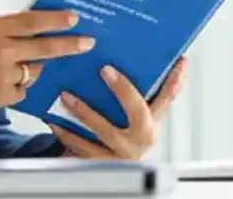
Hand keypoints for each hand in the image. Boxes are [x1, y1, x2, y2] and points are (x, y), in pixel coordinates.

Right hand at [0, 10, 94, 127]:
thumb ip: (1, 32)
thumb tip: (33, 32)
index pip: (32, 21)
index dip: (56, 20)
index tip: (74, 17)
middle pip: (44, 47)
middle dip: (69, 45)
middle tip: (87, 42)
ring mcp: (0, 75)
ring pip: (32, 71)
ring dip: (29, 69)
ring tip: (3, 69)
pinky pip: (21, 91)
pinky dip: (15, 88)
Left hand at [47, 56, 186, 159]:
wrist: (104, 174)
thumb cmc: (116, 139)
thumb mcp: (129, 120)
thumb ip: (131, 97)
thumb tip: (121, 57)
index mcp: (150, 124)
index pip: (167, 98)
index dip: (175, 80)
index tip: (178, 61)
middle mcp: (141, 139)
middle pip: (139, 111)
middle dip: (123, 89)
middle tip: (105, 70)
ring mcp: (122, 152)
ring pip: (104, 129)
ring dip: (84, 110)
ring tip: (66, 95)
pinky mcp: (102, 163)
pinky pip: (82, 146)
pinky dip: (66, 133)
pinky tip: (54, 120)